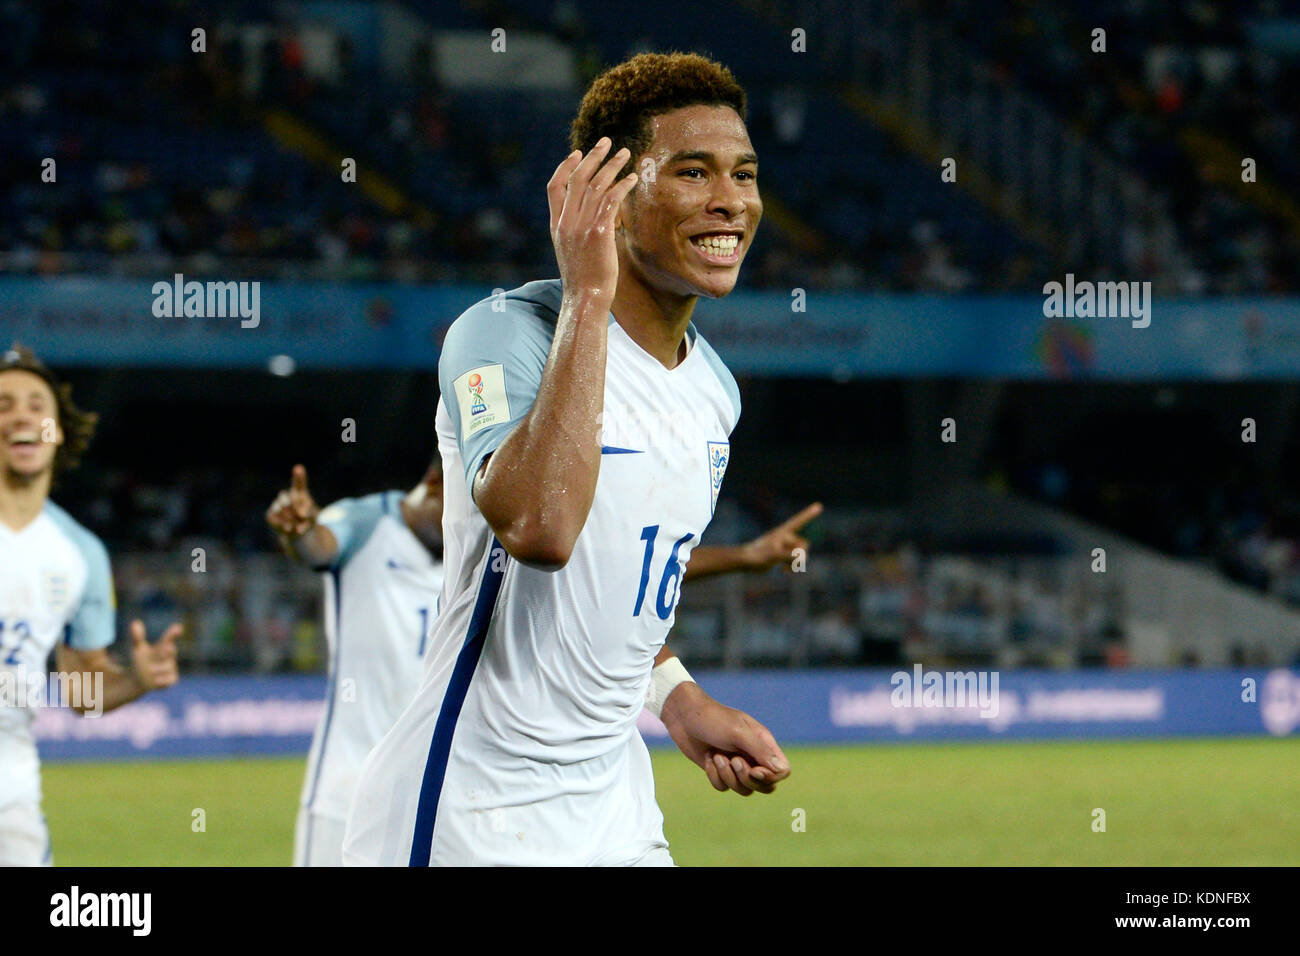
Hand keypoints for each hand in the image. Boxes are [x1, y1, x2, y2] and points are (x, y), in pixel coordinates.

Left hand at [130, 619, 179, 691]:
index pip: (169, 638)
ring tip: (150, 670)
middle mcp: (169, 656)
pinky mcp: (171, 679)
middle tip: (168, 646)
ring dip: (159, 668)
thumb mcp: (138, 649)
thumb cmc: (142, 660)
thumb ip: (138, 637)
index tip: (178, 627)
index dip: (173, 633)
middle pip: (171, 651)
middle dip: (170, 650)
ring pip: (167, 667)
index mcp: (162, 647)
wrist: (141, 679)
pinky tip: (156, 680)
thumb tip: (135, 622)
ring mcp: (171, 668)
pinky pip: (169, 679)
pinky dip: (163, 680)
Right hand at [266, 464, 319, 538]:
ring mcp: (277, 504)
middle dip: (296, 508)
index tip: (298, 469)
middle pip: (290, 498)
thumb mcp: (314, 517)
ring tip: (297, 524)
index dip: (299, 476)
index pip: (299, 483)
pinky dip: (284, 525)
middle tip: (303, 517)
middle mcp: (287, 496)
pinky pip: (276, 519)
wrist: (296, 532)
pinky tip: (289, 528)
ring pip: (283, 509)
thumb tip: (300, 514)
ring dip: (292, 520)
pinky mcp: (270, 514)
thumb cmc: (307, 521)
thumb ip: (309, 514)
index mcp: (300, 493)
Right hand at [547, 137, 638, 302]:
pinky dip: (623, 186)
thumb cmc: (583, 279)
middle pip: (577, 178)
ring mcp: (581, 226)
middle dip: (592, 157)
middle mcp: (566, 222)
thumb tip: (597, 218)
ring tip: (625, 154)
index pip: (554, 186)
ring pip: (596, 185)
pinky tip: (633, 179)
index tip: (577, 153)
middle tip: (605, 141)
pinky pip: (611, 200)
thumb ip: (578, 230)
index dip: (565, 166)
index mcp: (556, 225)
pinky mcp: (598, 232)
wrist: (584, 297)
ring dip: (612, 166)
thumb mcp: (572, 251)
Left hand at [660, 682, 789, 795]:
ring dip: (728, 776)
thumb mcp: (738, 733)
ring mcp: (736, 764)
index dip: (770, 776)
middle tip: (733, 761)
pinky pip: (724, 787)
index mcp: (763, 742)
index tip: (754, 770)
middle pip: (765, 785)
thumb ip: (760, 751)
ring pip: (744, 789)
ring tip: (716, 756)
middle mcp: (753, 755)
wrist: (683, 716)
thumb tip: (782, 770)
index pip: (782, 770)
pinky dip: (714, 776)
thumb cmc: (713, 719)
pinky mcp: (720, 770)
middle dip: (746, 778)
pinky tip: (708, 758)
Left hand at [742, 502, 822, 571]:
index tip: (819, 506)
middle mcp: (785, 537)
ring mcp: (784, 545)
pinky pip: (795, 560)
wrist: (745, 561)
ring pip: (801, 553)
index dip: (809, 514)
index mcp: (783, 532)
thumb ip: (788, 555)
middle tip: (789, 562)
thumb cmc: (757, 555)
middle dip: (800, 555)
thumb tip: (802, 556)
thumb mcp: (774, 555)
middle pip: (804, 544)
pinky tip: (783, 570)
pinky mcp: (782, 554)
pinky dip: (792, 565)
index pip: (799, 521)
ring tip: (783, 569)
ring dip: (795, 563)